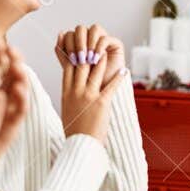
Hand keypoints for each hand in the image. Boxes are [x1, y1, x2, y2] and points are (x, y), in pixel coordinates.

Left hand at [0, 43, 30, 169]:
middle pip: (7, 72)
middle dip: (7, 58)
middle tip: (6, 46)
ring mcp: (7, 111)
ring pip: (18, 88)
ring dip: (18, 75)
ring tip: (15, 63)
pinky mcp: (12, 126)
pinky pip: (20, 111)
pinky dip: (20, 100)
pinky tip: (16, 89)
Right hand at [57, 24, 123, 142]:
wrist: (80, 145)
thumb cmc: (74, 130)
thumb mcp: (66, 109)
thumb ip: (68, 96)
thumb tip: (69, 89)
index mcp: (66, 93)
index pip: (67, 68)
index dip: (72, 54)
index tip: (77, 47)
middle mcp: (75, 92)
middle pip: (80, 65)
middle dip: (86, 53)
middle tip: (93, 45)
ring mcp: (88, 96)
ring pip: (94, 72)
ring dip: (101, 61)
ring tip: (107, 53)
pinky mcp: (101, 103)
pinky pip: (111, 86)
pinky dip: (119, 78)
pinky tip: (124, 71)